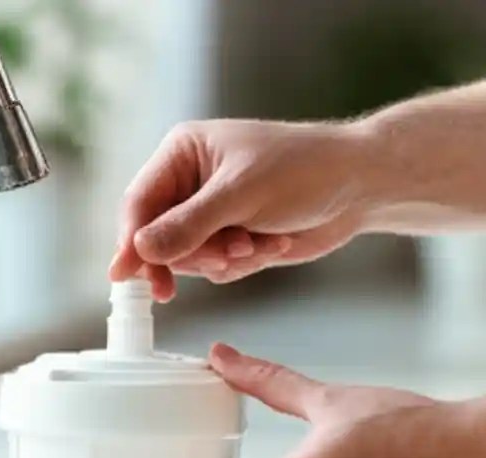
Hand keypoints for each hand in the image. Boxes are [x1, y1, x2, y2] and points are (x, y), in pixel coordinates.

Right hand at [109, 120, 376, 299]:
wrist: (360, 185)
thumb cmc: (305, 170)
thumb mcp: (241, 195)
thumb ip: (188, 225)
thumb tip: (139, 250)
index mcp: (183, 153)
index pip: (139, 203)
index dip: (130, 241)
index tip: (124, 275)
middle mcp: (189, 183)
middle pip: (157, 237)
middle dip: (191, 254)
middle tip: (221, 260)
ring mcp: (210, 213)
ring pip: (187, 258)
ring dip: (223, 259)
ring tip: (256, 243)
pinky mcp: (230, 237)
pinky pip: (215, 268)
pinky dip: (242, 264)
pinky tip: (272, 243)